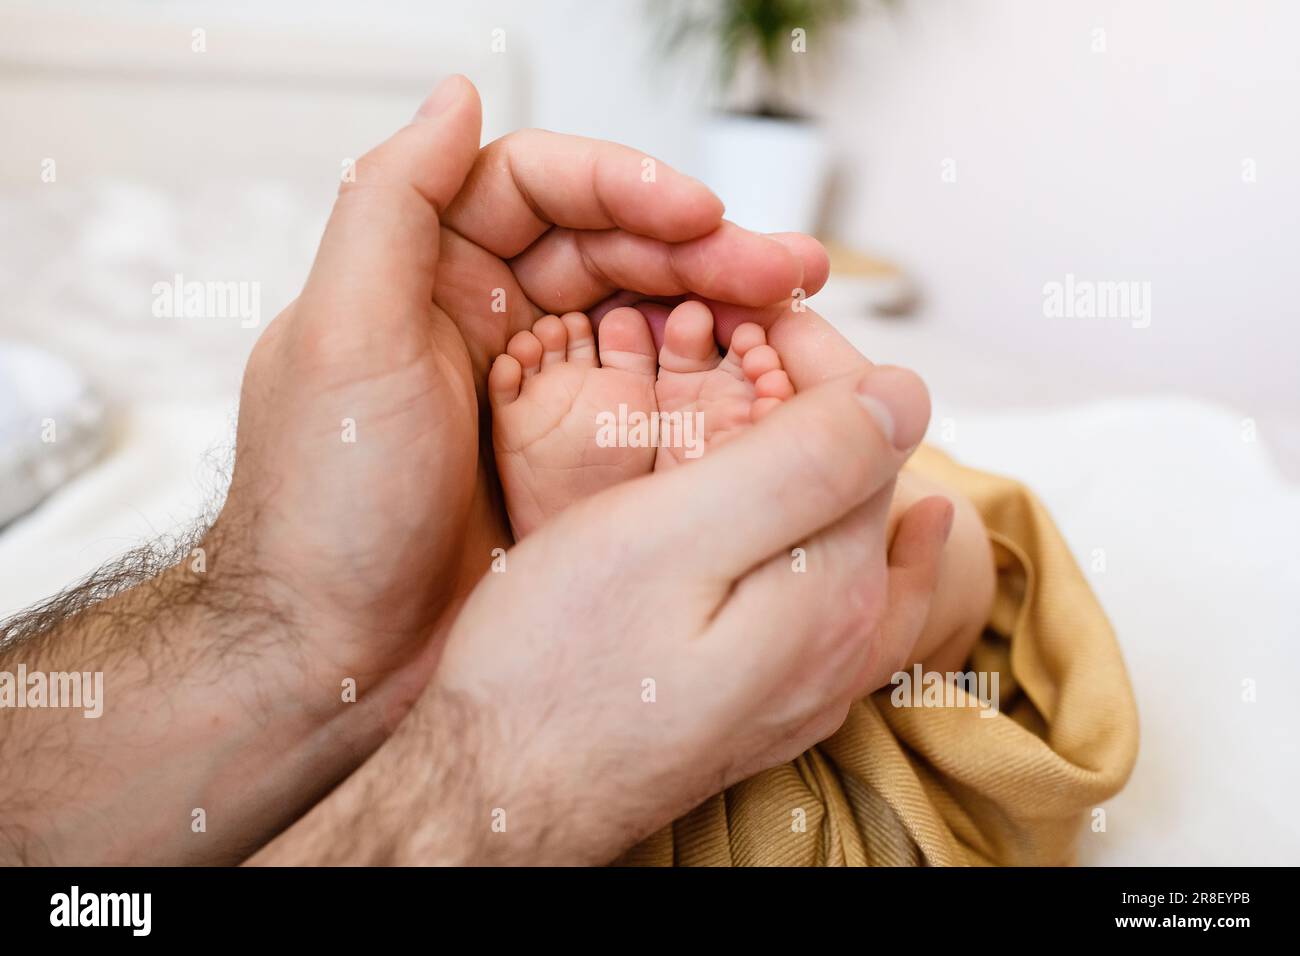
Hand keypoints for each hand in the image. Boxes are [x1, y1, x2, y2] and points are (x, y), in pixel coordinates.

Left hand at [220, 76, 828, 714]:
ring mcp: (539, 390)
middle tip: (786, 268)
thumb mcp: (342, 342)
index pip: (541, 189)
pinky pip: (657, 397)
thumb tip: (453, 95)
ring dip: (721, 303)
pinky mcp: (576, 459)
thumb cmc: (328, 512)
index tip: (698, 213)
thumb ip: (392, 205)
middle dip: (701, 245)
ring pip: (645, 316)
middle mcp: (487, 319)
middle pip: (611, 247)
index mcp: (428, 275)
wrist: (337, 663)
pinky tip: (762, 377)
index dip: (625, 184)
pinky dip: (710, 380)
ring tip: (795, 310)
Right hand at [253, 360, 934, 865]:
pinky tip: (872, 535)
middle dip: (814, 396)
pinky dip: (841, 537)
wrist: (496, 798)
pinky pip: (847, 601)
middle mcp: (847, 638)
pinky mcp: (771, 701)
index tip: (742, 310)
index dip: (813, 350)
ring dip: (816, 458)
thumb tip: (907, 395)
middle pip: (866, 478)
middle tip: (739, 342)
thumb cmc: (555, 668)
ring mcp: (815, 680)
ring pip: (856, 534)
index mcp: (836, 585)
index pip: (870, 425)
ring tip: (766, 406)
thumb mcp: (675, 537)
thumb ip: (805, 463)